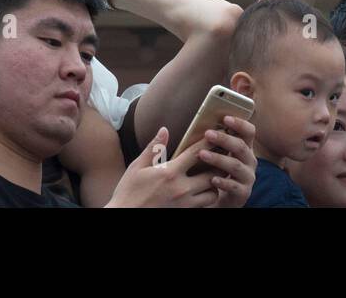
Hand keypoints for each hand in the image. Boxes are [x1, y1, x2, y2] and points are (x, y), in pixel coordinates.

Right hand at [105, 127, 220, 207]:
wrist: (124, 216)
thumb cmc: (128, 192)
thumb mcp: (137, 167)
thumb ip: (153, 148)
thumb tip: (164, 129)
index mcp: (170, 172)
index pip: (196, 153)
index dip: (209, 142)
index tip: (217, 134)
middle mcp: (181, 189)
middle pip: (212, 174)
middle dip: (218, 164)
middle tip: (220, 156)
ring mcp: (184, 204)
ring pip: (212, 193)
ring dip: (214, 184)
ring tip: (211, 176)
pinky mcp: (184, 213)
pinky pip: (204, 206)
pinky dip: (207, 198)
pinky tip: (202, 190)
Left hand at [200, 116, 257, 207]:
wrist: (224, 201)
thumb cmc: (218, 172)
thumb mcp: (221, 156)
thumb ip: (217, 143)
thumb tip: (201, 126)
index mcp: (246, 148)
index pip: (249, 132)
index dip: (240, 123)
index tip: (225, 118)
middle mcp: (250, 161)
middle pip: (241, 147)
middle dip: (224, 139)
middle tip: (208, 134)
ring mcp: (248, 177)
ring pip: (235, 165)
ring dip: (219, 159)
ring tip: (202, 154)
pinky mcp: (243, 193)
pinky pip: (234, 186)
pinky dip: (223, 181)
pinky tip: (212, 179)